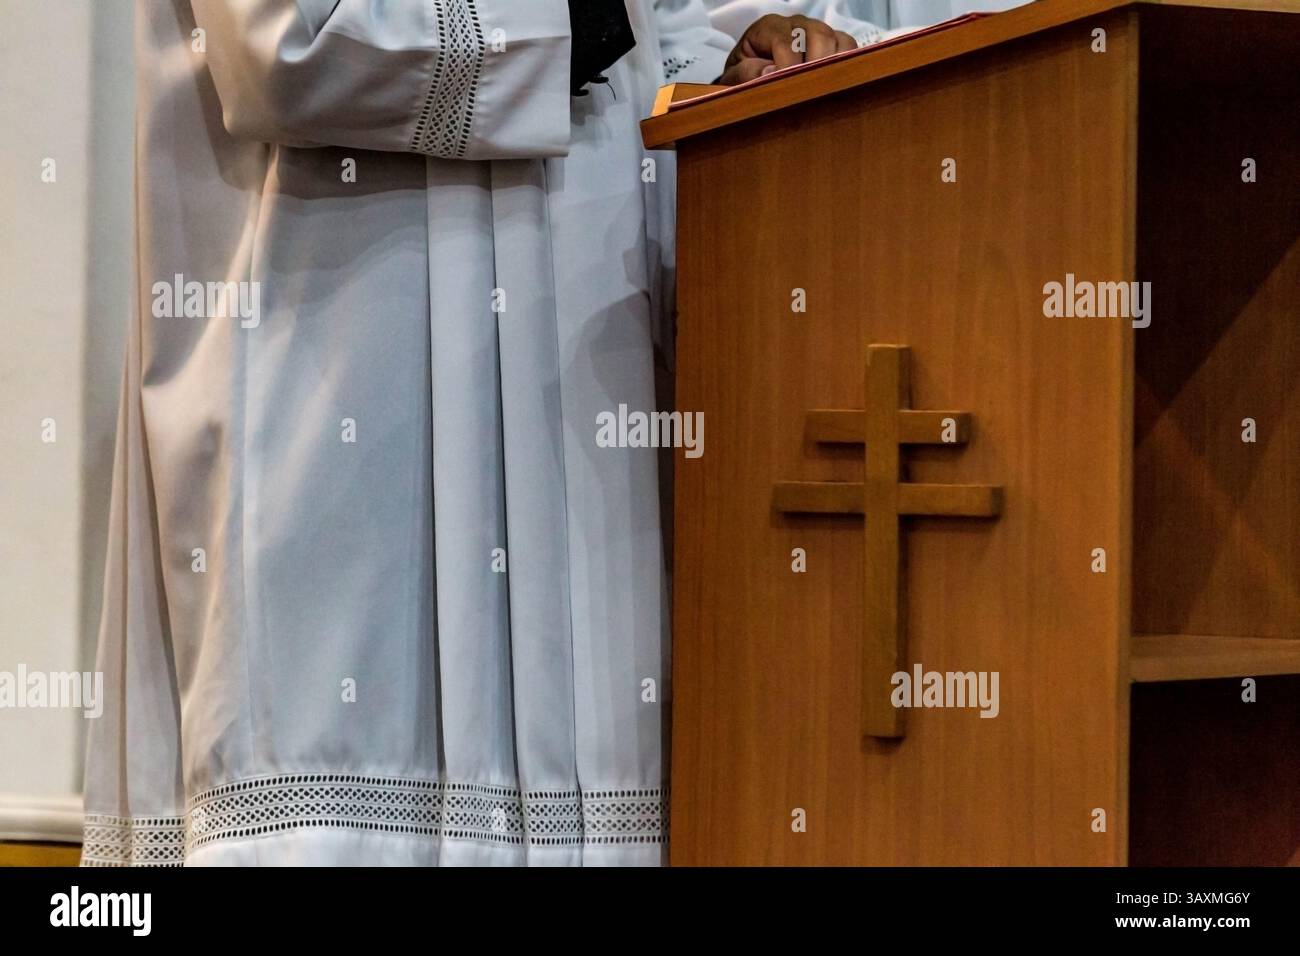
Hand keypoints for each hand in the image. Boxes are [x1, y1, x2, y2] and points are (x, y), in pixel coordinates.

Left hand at [719, 15, 857, 85]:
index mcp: (768, 28)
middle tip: (807, 93)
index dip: (788, 68)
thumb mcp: (734, 77)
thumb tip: (769, 71)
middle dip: (815, 65)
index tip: (786, 93)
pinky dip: (847, 63)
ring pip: (836, 38)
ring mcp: (815, 30)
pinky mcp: (831, 42)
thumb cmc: (744, 75)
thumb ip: (746, 73)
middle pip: (817, 34)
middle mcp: (794, 24)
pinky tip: (834, 83)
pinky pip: (848, 45)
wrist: (751, 74)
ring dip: (833, 66)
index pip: (786, 42)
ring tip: (821, 90)